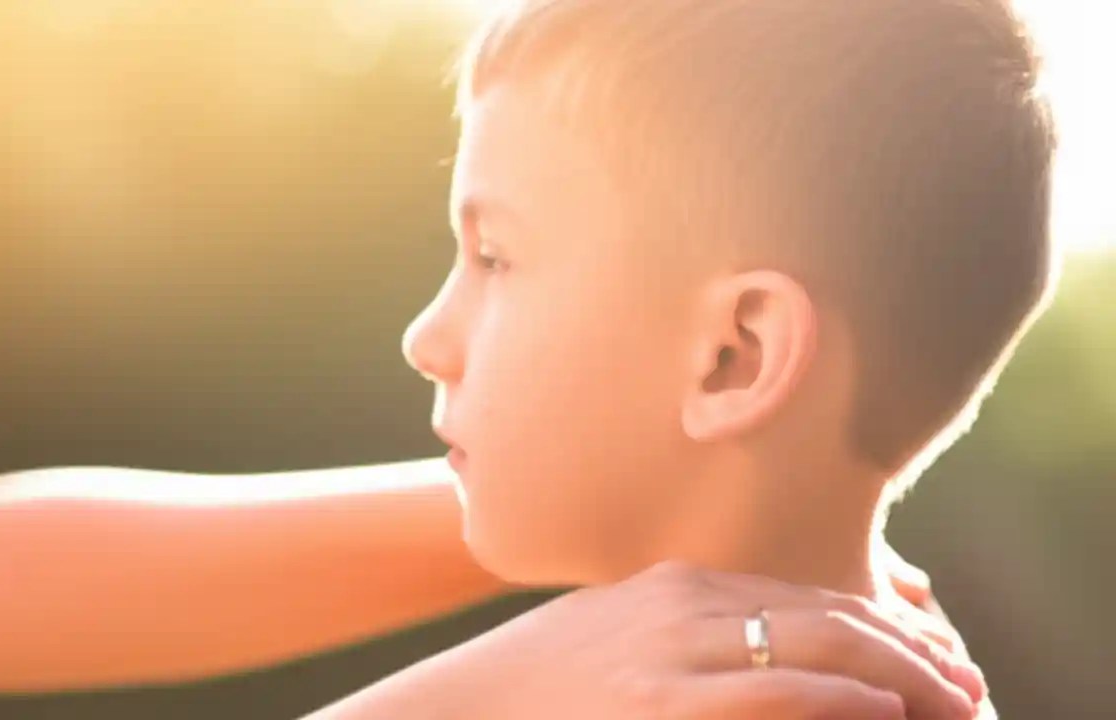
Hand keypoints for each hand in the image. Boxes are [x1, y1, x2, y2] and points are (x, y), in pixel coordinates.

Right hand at [451, 561, 983, 719]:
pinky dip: (842, 693)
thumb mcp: (611, 636)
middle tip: (963, 680)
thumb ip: (676, 632)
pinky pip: (776, 687)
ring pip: (818, 641)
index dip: (878, 624)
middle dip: (908, 647)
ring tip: (954, 700)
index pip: (804, 594)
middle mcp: (684, 602)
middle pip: (827, 610)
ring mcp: (673, 649)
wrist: (459, 711)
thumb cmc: (534, 686)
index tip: (927, 653)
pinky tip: (889, 708)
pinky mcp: (665, 703)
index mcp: (676, 584)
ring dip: (900, 672)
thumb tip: (741, 650)